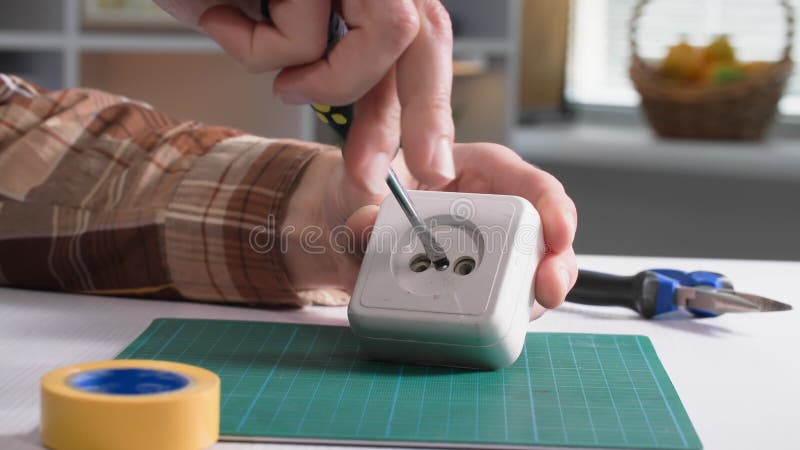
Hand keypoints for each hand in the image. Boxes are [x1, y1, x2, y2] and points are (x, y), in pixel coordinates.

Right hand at [155, 0, 456, 194]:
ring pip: (387, 36)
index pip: (423, 38)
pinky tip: (219, 17)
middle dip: (418, 114)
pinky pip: (303, 36)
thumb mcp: (283, 36)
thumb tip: (379, 140)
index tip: (427, 163)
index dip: (429, 103)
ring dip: (328, 82)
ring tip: (282, 82)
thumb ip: (337, 71)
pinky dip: (253, 47)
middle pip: (425, 34)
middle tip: (389, 173)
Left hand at [283, 143, 577, 313]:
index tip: (558, 232)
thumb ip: (362, 210)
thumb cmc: (366, 192)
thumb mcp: (359, 191)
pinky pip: (505, 297)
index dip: (551, 205)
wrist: (348, 225)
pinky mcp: (482, 280)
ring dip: (535, 294)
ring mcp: (492, 247)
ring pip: (532, 270)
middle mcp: (494, 207)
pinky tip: (500, 325)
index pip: (527, 181)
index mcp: (477, 169)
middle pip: (544, 232)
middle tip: (549, 288)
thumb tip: (367, 225)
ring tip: (527, 311)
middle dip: (556, 261)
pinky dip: (507, 312)